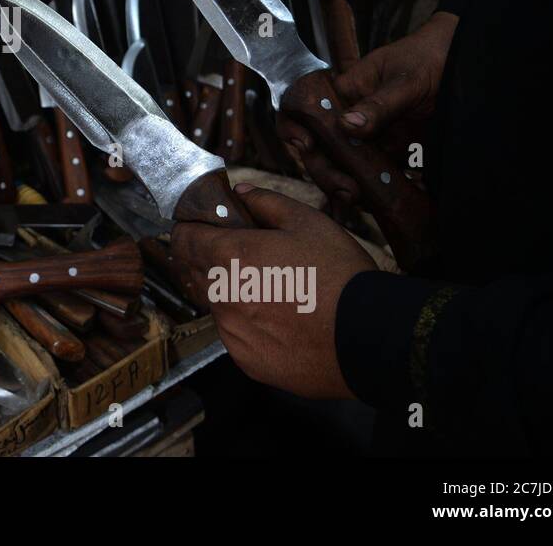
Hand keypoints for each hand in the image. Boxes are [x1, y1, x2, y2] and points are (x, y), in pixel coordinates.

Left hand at [171, 184, 375, 398]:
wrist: (369, 337)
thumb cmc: (340, 276)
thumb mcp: (308, 222)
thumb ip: (266, 203)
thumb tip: (240, 193)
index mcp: (231, 256)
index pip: (182, 240)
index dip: (190, 230)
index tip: (203, 229)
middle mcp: (222, 296)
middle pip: (195, 273)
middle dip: (211, 261)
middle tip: (245, 258)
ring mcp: (232, 332)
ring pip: (216, 306)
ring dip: (231, 294)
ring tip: (270, 291)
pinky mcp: (246, 359)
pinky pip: (235, 336)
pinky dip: (248, 326)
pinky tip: (279, 321)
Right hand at [278, 11, 457, 202]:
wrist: (466, 60)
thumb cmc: (431, 57)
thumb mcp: (406, 79)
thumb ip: (378, 104)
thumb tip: (347, 126)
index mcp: (345, 93)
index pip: (305, 111)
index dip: (293, 129)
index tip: (304, 147)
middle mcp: (353, 117)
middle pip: (324, 147)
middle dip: (327, 171)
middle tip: (347, 191)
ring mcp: (374, 135)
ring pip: (348, 165)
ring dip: (350, 185)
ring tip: (363, 203)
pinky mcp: (396, 151)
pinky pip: (380, 174)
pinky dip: (378, 190)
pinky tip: (384, 204)